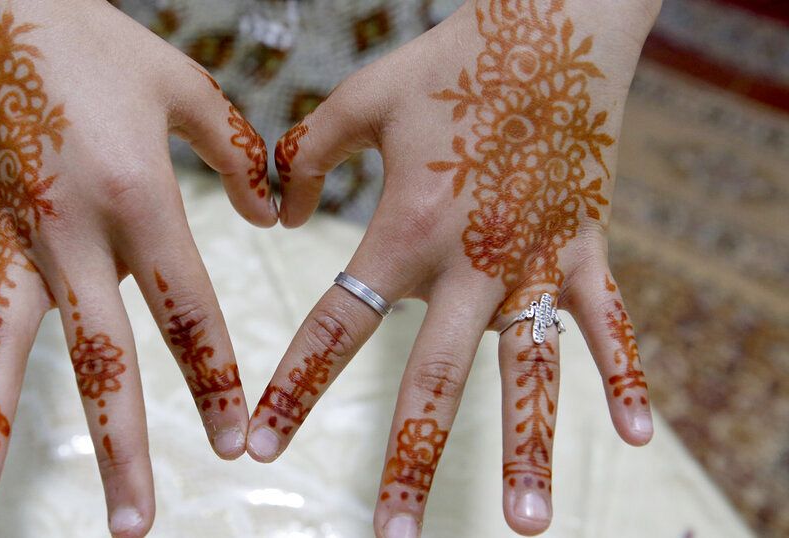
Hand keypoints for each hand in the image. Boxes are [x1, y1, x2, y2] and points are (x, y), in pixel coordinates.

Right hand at [0, 1, 273, 534]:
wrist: (1, 2)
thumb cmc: (101, 44)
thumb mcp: (185, 87)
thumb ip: (239, 153)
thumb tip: (278, 214)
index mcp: (138, 197)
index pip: (185, 309)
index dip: (214, 378)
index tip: (233, 441)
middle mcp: (73, 228)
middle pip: (98, 355)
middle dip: (119, 444)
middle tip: (133, 525)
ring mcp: (13, 230)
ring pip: (4, 343)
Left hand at [253, 0, 660, 534]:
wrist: (550, 26)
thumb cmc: (450, 61)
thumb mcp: (361, 100)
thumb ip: (304, 156)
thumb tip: (277, 211)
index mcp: (405, 229)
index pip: (336, 327)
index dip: (292, 389)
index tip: (257, 447)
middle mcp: (469, 263)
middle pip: (434, 380)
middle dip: (407, 461)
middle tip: (391, 535)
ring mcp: (535, 261)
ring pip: (531, 372)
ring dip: (527, 448)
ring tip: (522, 522)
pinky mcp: (586, 249)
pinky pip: (608, 323)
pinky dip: (623, 376)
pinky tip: (634, 438)